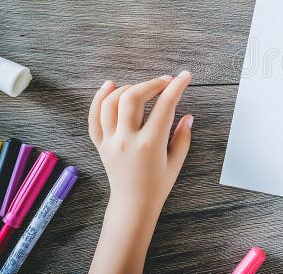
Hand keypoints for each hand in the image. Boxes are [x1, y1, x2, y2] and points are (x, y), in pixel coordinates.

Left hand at [88, 71, 192, 273]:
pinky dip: (99, 98)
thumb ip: (182, 136)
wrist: (133, 204)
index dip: (177, 87)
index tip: (185, 77)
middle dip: (151, 84)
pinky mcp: (100, 144)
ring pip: (111, 103)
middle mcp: (127, 140)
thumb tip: (187, 115)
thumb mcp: (177, 161)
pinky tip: (110, 86)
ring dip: (128, 88)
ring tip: (142, 87)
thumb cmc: (158, 185)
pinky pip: (94, 117)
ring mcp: (110, 141)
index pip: (165, 106)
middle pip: (133, 98)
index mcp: (150, 144)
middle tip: (165, 81)